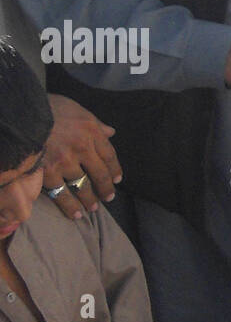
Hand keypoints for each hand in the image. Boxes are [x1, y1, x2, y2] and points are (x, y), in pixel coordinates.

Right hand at [42, 96, 121, 220]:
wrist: (23, 113)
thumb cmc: (48, 107)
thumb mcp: (76, 108)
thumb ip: (95, 122)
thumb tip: (111, 132)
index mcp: (91, 131)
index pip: (109, 154)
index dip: (114, 169)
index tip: (117, 180)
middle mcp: (82, 147)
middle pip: (99, 173)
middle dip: (105, 188)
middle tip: (108, 197)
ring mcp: (66, 162)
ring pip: (83, 185)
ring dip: (89, 199)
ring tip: (93, 208)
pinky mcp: (49, 172)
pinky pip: (62, 193)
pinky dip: (70, 206)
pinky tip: (75, 214)